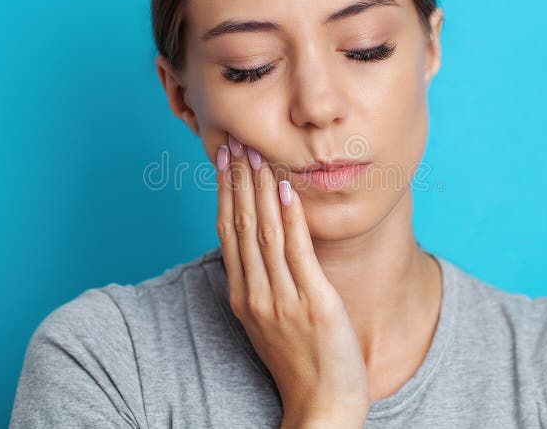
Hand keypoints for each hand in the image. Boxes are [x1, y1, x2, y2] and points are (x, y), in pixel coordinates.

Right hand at [215, 133, 370, 425]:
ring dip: (258, 189)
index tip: (224, 161)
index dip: (225, 194)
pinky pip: (298, 253)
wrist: (322, 407)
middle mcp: (256, 294)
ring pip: (265, 232)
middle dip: (236, 181)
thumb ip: (263, 284)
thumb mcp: (270, 322)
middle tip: (233, 143)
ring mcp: (283, 299)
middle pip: (241, 226)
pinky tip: (285, 189)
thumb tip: (263, 246)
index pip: (228, 233)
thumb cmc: (300, 363)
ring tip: (255, 154)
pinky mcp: (313, 303)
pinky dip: (290, 218)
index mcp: (243, 297)